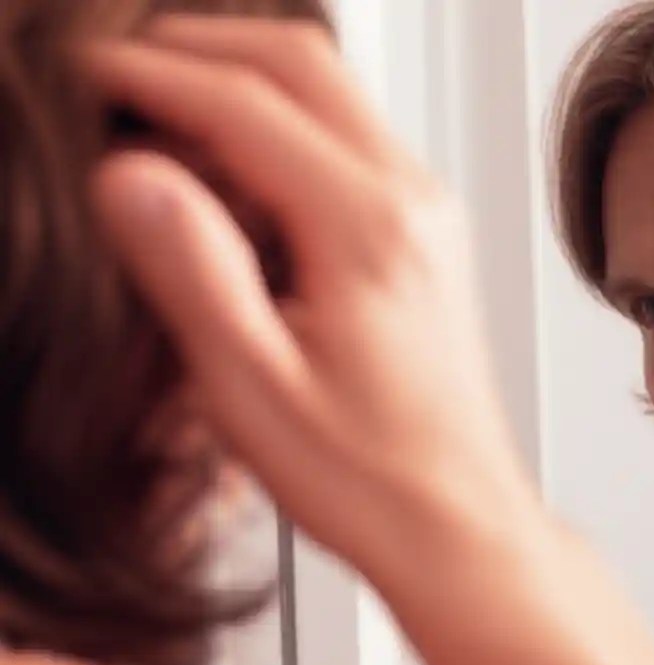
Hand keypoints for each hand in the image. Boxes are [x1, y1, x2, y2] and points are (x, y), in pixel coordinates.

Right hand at [82, 16, 537, 567]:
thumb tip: (132, 173)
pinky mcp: (425, 235)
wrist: (456, 519)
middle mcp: (414, 202)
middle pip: (303, 64)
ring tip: (162, 109)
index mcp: (368, 229)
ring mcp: (428, 213)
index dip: (153, 74)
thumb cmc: (370, 476)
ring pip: (333, 94)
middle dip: (203, 44)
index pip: (246, 103)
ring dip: (246, 79)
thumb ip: (191, 269)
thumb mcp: (252, 388)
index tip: (87, 70)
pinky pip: (352, 140)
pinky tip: (230, 168)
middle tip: (121, 64)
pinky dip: (284, 125)